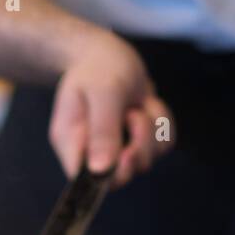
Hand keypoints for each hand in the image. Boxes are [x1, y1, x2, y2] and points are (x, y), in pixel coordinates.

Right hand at [49, 29, 172, 185]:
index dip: (109, 175)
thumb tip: (100, 170)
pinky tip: (147, 106)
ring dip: (152, 129)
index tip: (126, 152)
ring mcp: (116, 150)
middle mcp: (91, 153)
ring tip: (136, 105)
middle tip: (133, 115)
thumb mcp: (102, 90)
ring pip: (146, 161)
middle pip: (121, 177)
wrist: (106, 54)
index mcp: (72, 143)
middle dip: (138, 147)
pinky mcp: (138, 143)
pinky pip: (162, 146)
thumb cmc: (98, 67)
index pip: (85, 180)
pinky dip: (162, 124)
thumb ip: (102, 129)